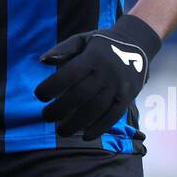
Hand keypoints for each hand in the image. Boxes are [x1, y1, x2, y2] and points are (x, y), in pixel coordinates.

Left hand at [34, 15, 160, 140]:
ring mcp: (119, 86)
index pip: (68, 74)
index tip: (39, 96)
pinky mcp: (128, 97)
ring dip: (76, 123)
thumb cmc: (102, 44)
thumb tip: (42, 61)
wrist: (136, 43)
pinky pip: (113, 116)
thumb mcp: (82, 39)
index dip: (51, 86)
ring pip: (95, 109)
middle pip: (80, 95)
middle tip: (46, 117)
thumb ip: (63, 49)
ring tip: (61, 131)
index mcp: (92, 57)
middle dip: (60, 109)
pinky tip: (86, 136)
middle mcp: (106, 72)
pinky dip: (99, 128)